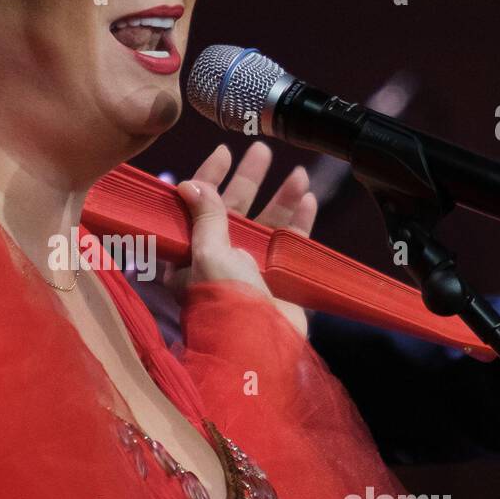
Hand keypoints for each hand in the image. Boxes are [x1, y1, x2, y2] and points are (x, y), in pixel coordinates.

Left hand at [166, 142, 317, 336]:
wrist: (258, 347)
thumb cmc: (225, 302)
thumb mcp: (209, 253)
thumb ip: (206, 217)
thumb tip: (191, 183)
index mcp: (191, 254)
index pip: (197, 206)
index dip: (209, 177)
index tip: (224, 152)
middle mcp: (219, 258)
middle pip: (235, 209)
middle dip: (249, 179)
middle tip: (263, 151)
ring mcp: (250, 268)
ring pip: (266, 222)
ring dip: (281, 196)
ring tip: (297, 172)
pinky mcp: (278, 278)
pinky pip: (290, 242)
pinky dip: (299, 221)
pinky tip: (308, 199)